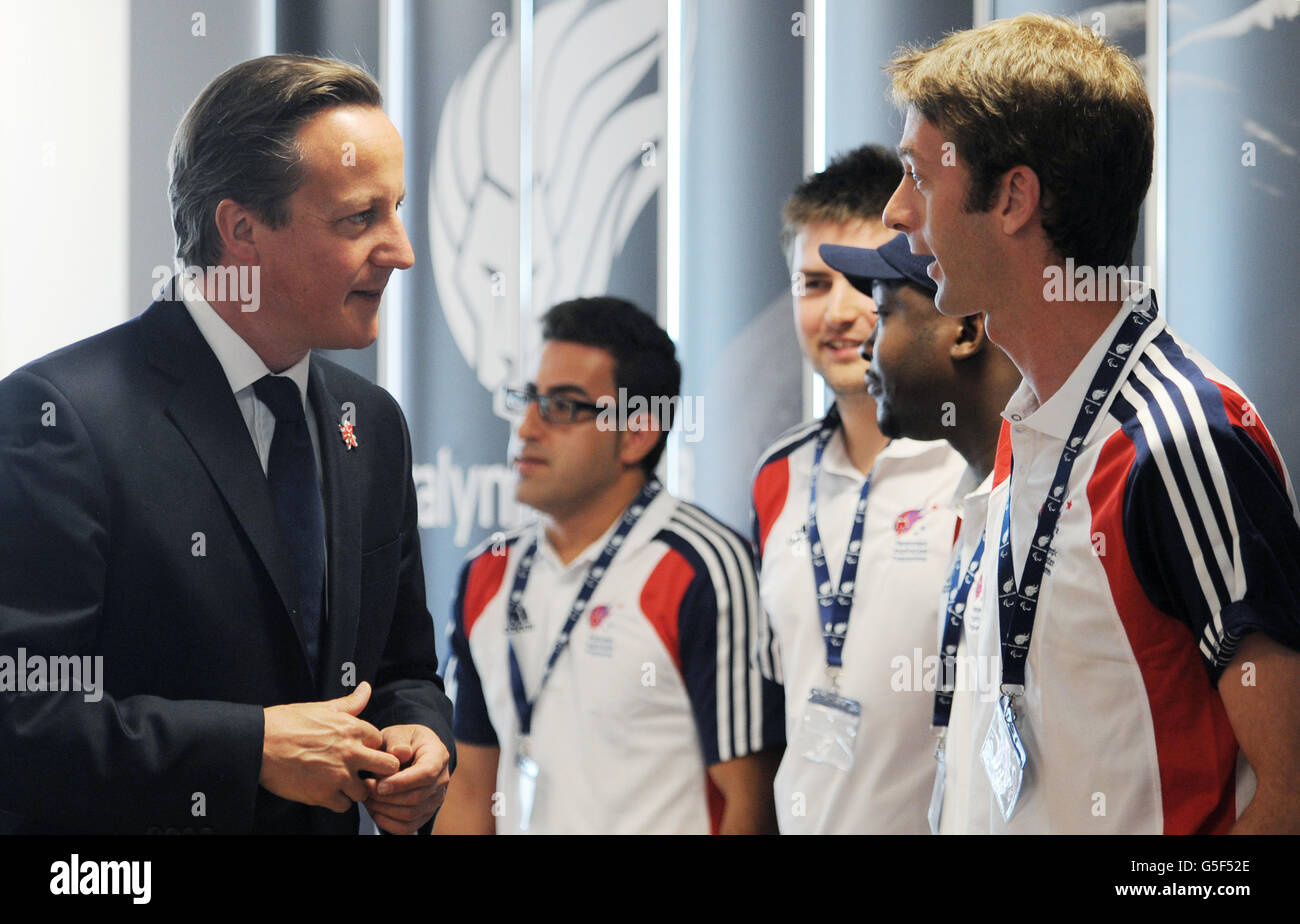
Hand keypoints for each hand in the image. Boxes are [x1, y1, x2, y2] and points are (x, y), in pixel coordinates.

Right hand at [259, 681, 400, 811]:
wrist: (258, 743)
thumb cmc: (286, 723)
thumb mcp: (322, 707)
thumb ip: (350, 703)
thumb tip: (366, 688)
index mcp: (353, 728)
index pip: (382, 742)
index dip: (373, 748)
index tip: (364, 753)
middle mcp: (351, 752)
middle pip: (388, 768)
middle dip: (379, 771)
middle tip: (364, 773)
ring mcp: (339, 775)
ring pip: (365, 791)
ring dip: (356, 789)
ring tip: (342, 784)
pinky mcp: (323, 794)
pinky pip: (344, 806)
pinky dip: (338, 802)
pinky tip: (328, 792)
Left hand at [363, 724, 451, 834]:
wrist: (410, 750)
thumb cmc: (402, 740)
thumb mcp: (398, 732)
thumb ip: (396, 740)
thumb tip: (399, 753)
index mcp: (438, 755)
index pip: (426, 773)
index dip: (402, 782)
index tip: (379, 785)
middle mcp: (442, 778)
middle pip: (417, 797)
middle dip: (387, 797)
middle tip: (365, 788)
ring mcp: (436, 798)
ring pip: (411, 813)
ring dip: (384, 809)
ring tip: (367, 797)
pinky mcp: (426, 812)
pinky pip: (408, 827)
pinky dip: (389, 823)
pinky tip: (375, 811)